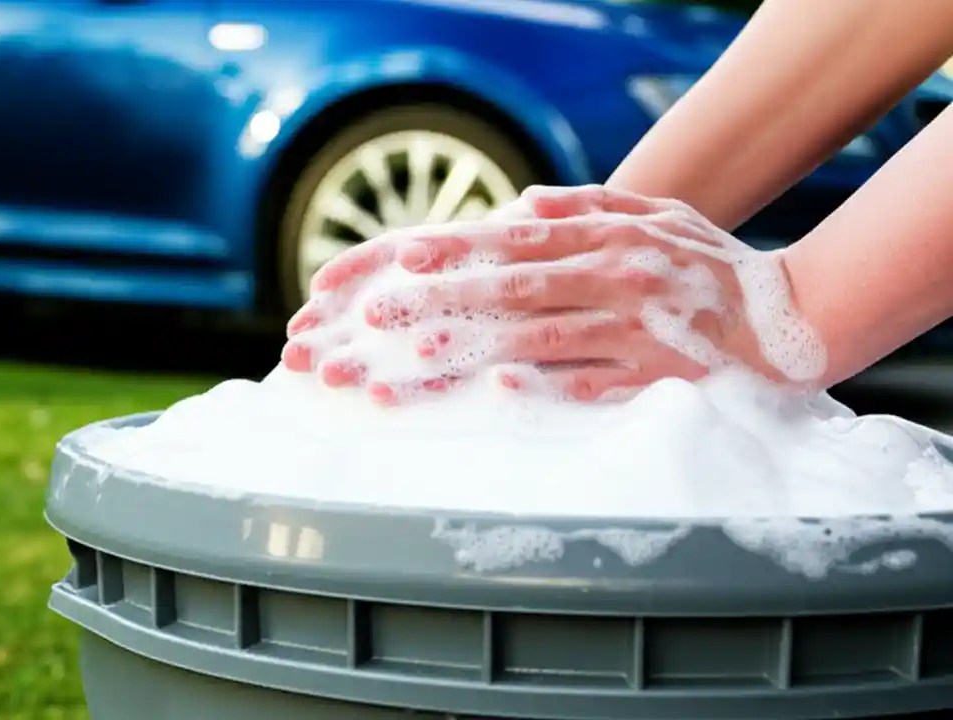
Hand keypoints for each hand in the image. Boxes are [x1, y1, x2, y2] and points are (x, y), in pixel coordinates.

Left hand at [283, 185, 826, 403]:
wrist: (792, 318)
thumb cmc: (711, 265)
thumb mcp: (657, 215)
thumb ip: (589, 204)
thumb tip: (524, 201)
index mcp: (611, 237)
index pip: (520, 240)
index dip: (459, 248)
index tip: (404, 257)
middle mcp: (617, 277)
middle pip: (518, 288)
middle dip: (447, 299)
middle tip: (385, 315)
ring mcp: (636, 329)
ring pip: (544, 337)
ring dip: (478, 348)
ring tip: (420, 358)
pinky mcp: (655, 375)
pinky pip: (594, 382)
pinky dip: (549, 385)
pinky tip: (502, 389)